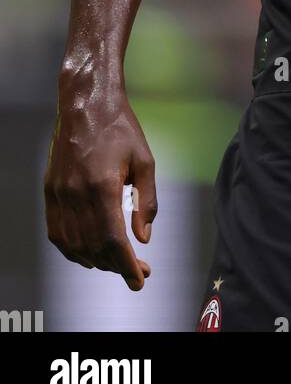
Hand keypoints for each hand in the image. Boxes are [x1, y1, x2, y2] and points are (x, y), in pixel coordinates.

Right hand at [44, 85, 156, 289]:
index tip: (140, 280)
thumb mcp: (144, 160)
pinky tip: (88, 254)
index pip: (113, 240)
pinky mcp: (50, 191)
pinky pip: (57, 233)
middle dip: (116, 266)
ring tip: (117, 264)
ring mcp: (59, 194)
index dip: (126, 265)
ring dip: (95, 261)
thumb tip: (144, 237)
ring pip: (73, 244)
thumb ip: (146, 201)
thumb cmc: (120, 128)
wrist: (85, 103)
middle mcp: (76, 194)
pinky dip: (72, 250)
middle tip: (138, 271)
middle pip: (93, 247)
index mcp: (102, 186)